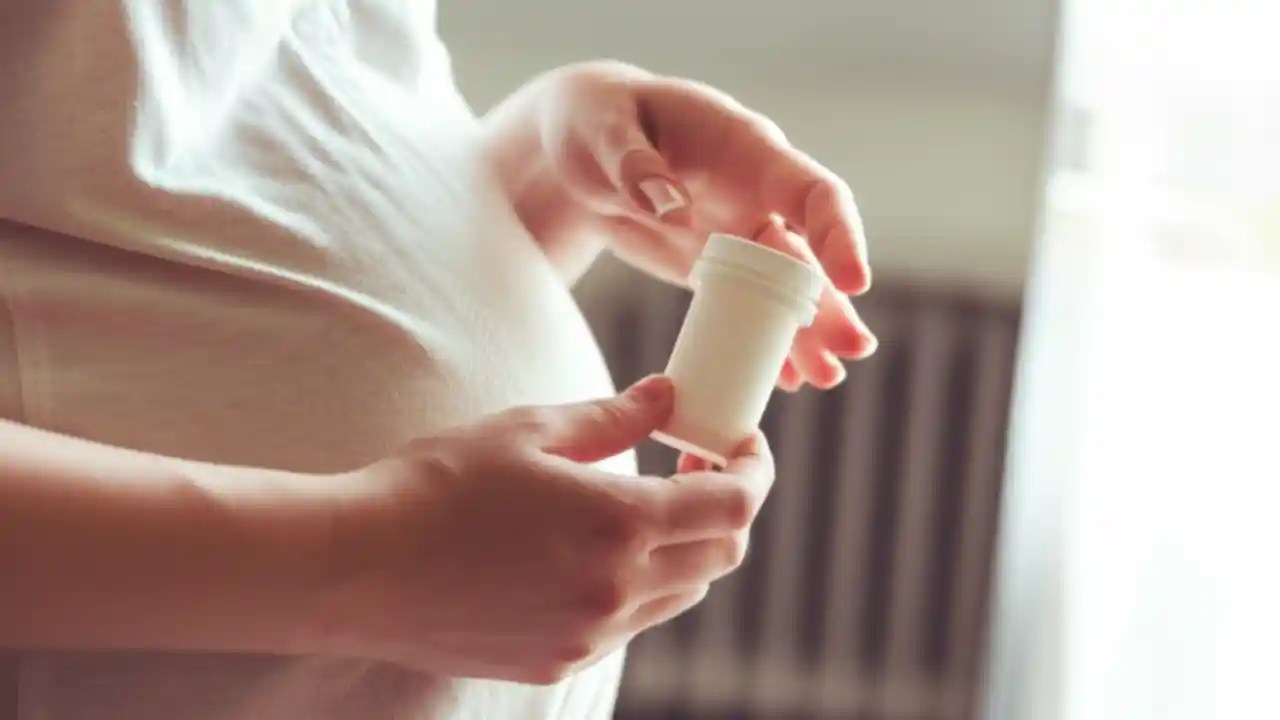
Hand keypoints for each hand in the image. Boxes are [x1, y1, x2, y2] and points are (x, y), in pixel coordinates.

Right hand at [317, 376, 774, 683]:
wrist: (357, 567)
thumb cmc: (436, 486)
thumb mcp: (529, 430)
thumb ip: (613, 417)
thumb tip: (669, 396)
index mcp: (618, 524)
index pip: (733, 508)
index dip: (754, 472)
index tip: (742, 446)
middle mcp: (615, 590)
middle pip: (720, 556)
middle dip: (725, 508)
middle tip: (694, 468)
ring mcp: (587, 634)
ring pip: (680, 596)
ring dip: (684, 550)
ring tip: (642, 508)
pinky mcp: (556, 660)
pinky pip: (628, 624)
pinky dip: (637, 586)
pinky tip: (592, 552)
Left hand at [484, 61, 876, 389]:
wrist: (576, 144)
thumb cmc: (594, 119)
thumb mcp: (604, 130)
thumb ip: (636, 164)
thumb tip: (675, 208)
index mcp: (747, 149)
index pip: (813, 191)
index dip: (838, 235)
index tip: (853, 282)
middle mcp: (754, 193)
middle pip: (806, 252)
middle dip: (831, 302)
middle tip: (853, 350)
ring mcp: (735, 231)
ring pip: (783, 288)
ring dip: (806, 332)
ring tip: (826, 378)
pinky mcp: (710, 263)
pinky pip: (747, 304)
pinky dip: (763, 339)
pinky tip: (784, 377)